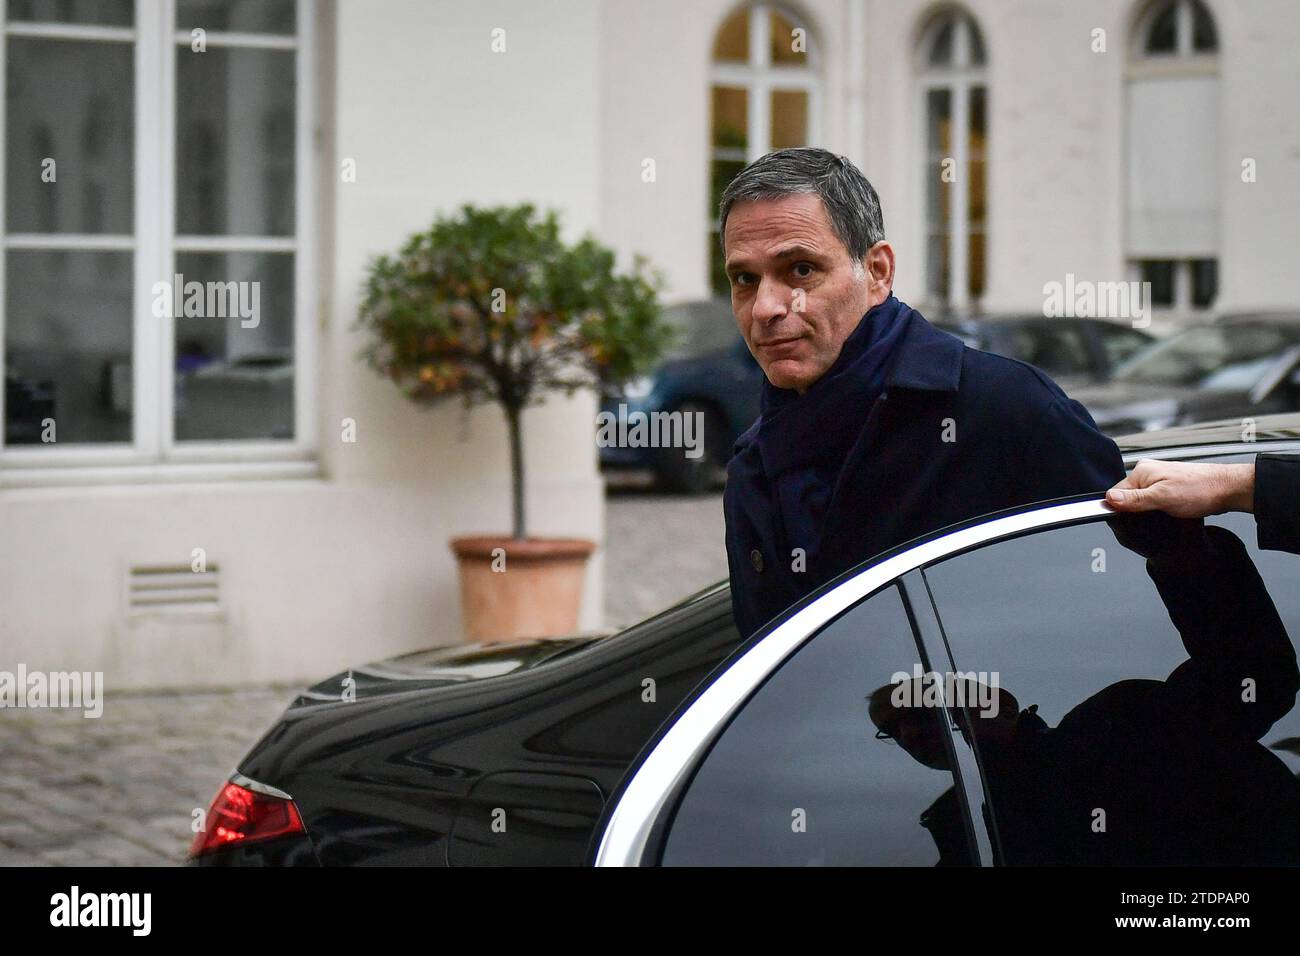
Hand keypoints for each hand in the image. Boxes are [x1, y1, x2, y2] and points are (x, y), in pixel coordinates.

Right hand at [1106, 459, 1254, 517]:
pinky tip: (1170, 511)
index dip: (1122, 509)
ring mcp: (1160, 478)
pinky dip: (1159, 508)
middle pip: (1128, 497)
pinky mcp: (1169, 485)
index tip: (1133, 517)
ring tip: (1166, 512)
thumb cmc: (1200, 490)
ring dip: (1149, 510)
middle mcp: (1149, 471)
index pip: (1117, 493)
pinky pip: (1154, 499)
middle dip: (1137, 510)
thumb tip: (1109, 499)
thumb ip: (1134, 500)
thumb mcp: (1162, 498)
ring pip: (1142, 499)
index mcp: (1142, 471)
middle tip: (1154, 515)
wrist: (1228, 489)